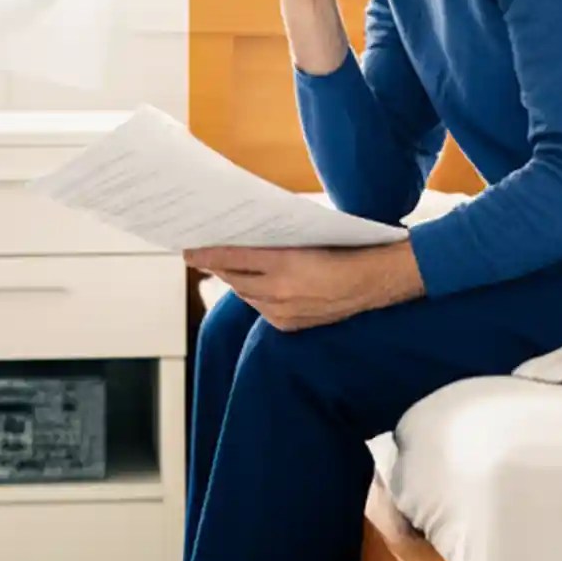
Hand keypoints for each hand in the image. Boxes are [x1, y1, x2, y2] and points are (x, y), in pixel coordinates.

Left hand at [186, 242, 425, 331]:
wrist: (373, 282)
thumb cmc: (345, 249)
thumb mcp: (308, 236)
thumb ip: (277, 241)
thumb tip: (248, 238)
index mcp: (285, 263)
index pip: (233, 257)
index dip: (208, 253)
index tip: (188, 251)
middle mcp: (280, 290)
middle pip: (234, 278)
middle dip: (219, 266)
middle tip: (204, 255)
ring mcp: (284, 311)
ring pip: (246, 294)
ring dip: (238, 281)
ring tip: (230, 268)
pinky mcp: (289, 324)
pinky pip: (261, 308)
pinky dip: (256, 295)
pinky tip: (258, 285)